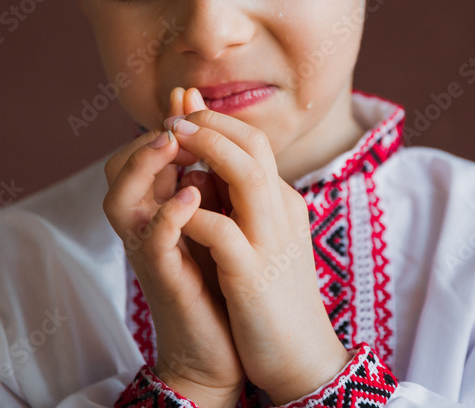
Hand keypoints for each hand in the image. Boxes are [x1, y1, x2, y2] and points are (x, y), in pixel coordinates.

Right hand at [103, 89, 243, 407]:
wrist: (227, 344)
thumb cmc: (221, 276)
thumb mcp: (216, 214)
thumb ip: (207, 172)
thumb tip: (209, 120)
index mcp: (156, 207)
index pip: (139, 152)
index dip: (161, 120)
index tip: (188, 93)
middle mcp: (143, 226)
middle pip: (116, 169)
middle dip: (145, 137)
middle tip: (177, 115)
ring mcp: (149, 252)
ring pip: (120, 200)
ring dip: (144, 166)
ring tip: (172, 141)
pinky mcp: (164, 279)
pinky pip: (153, 241)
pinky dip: (168, 215)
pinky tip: (192, 193)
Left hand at [170, 109, 351, 403]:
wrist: (302, 360)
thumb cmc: (272, 302)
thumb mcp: (261, 244)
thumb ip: (239, 209)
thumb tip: (204, 174)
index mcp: (284, 205)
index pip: (257, 144)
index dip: (218, 122)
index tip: (184, 115)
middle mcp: (283, 214)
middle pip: (255, 145)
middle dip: (210, 123)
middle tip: (174, 117)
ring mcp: (271, 242)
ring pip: (245, 174)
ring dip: (206, 148)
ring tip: (172, 140)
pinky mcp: (253, 276)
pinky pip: (222, 231)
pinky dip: (194, 213)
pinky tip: (174, 207)